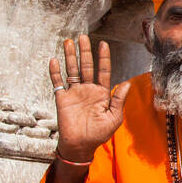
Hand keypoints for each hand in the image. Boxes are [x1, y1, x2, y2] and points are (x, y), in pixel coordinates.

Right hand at [48, 34, 130, 161]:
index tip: (103, 44)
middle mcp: (88, 89)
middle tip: (83, 37)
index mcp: (102, 93)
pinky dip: (55, 72)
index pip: (103, 71)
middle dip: (85, 52)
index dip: (103, 58)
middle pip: (86, 66)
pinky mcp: (62, 98)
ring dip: (70, 56)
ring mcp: (75, 93)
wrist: (81, 145)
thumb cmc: (99, 133)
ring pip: (72, 70)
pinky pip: (58, 82)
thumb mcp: (114, 117)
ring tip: (68, 42)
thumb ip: (119, 100)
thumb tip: (127, 83)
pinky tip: (54, 60)